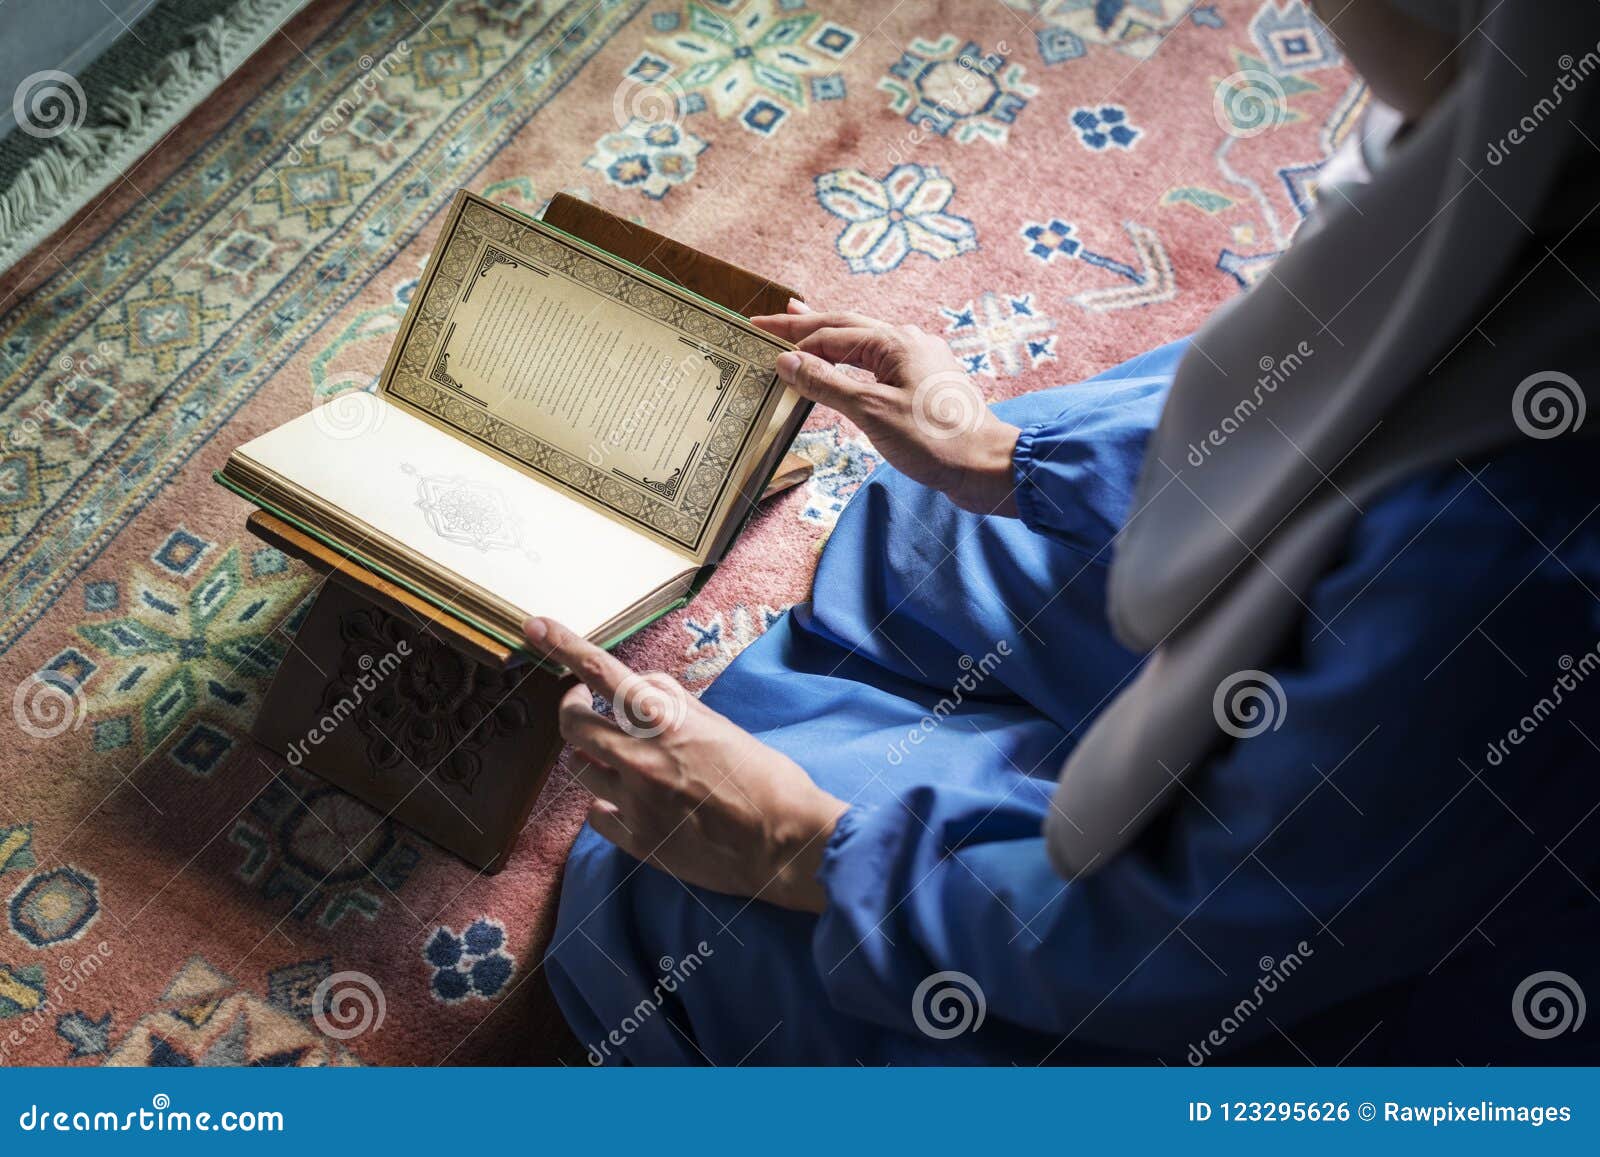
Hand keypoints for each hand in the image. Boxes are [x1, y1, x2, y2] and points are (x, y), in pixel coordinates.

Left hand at [525, 616, 847, 913]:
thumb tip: (639, 689)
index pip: (601, 673)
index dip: (564, 645)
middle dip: (571, 709)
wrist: (782, 842)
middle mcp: (640, 757)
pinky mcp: (637, 841)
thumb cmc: (764, 777)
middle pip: (572, 723)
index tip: (535, 626)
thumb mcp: (720, 724)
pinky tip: (628, 802)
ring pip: (580, 770)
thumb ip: (673, 703)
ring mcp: (634, 801)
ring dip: (591, 758)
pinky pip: (596, 815)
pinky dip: (605, 804)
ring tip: (619, 760)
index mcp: (665, 721)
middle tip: (584, 707)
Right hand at [751, 301, 1020, 515]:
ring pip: (862, 341)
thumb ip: (826, 383)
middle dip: (805, 323)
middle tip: (768, 318)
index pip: (832, 335)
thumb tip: (786, 360)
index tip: (760, 339)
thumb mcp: (871, 412)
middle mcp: (907, 342)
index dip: (794, 339)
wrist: (985, 467)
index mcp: (895, 342)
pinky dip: (849, 358)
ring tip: (799, 321)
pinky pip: (876, 361)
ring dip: (828, 334)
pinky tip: (841, 359)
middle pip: (846, 326)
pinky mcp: (922, 383)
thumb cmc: (934, 440)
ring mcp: (917, 361)